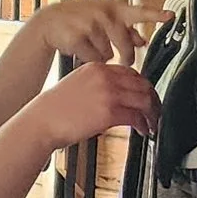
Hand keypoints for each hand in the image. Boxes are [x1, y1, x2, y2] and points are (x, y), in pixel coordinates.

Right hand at [26, 0, 170, 67]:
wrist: (51, 21)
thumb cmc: (82, 19)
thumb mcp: (104, 18)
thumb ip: (125, 29)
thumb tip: (144, 41)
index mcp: (115, 9)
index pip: (139, 12)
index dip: (155, 14)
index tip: (170, 15)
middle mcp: (104, 14)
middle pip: (126, 45)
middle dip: (127, 56)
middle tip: (125, 61)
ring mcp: (90, 25)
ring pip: (108, 54)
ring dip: (102, 55)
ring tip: (91, 44)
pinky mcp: (77, 38)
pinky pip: (93, 59)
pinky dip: (90, 60)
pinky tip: (82, 50)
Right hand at [28, 61, 158, 146]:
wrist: (41, 122)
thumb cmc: (55, 109)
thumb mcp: (77, 84)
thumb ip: (98, 83)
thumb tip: (119, 94)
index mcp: (97, 67)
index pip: (131, 72)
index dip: (142, 86)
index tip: (146, 97)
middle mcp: (105, 76)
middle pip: (142, 84)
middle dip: (152, 99)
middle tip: (155, 112)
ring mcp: (108, 93)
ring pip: (144, 99)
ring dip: (152, 113)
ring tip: (151, 123)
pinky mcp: (109, 112)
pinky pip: (136, 116)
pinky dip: (144, 124)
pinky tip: (143, 130)